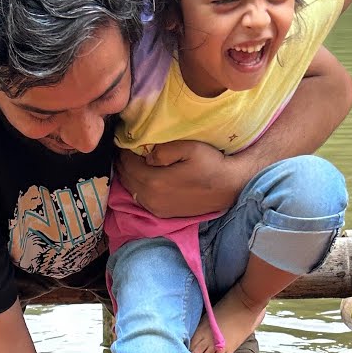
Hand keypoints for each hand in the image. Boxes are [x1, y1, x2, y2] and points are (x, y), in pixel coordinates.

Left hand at [114, 141, 247, 218]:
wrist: (230, 187)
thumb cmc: (211, 164)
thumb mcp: (189, 148)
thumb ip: (164, 150)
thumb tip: (146, 155)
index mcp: (155, 181)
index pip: (128, 164)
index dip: (123, 151)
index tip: (123, 139)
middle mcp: (152, 199)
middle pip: (126, 178)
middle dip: (122, 163)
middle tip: (122, 148)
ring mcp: (157, 209)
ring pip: (131, 190)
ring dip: (128, 175)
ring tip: (129, 161)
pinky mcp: (163, 213)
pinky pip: (141, 199)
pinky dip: (136, 186)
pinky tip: (140, 177)